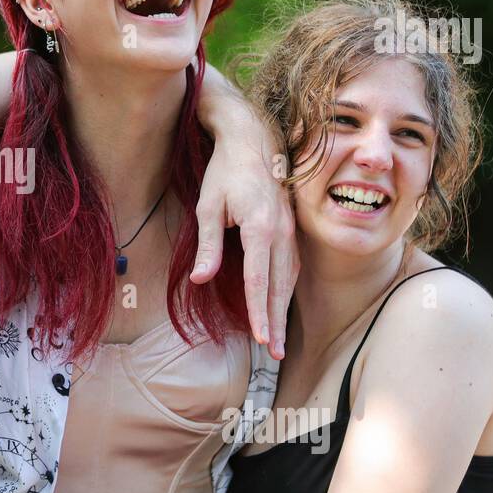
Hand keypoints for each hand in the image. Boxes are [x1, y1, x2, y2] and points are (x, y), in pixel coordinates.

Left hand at [191, 119, 297, 359]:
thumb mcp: (208, 205)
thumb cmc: (226, 172)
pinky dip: (286, 291)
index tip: (259, 337)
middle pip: (279, 286)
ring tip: (277, 340)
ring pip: (289, 278)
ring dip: (282, 310)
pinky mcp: (290, 228)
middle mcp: (280, 232)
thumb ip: (207, 244)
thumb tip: (200, 278)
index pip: (259, 279)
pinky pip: (291, 266)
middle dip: (275, 321)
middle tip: (274, 353)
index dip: (259, 312)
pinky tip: (280, 306)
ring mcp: (289, 230)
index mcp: (259, 227)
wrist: (252, 140)